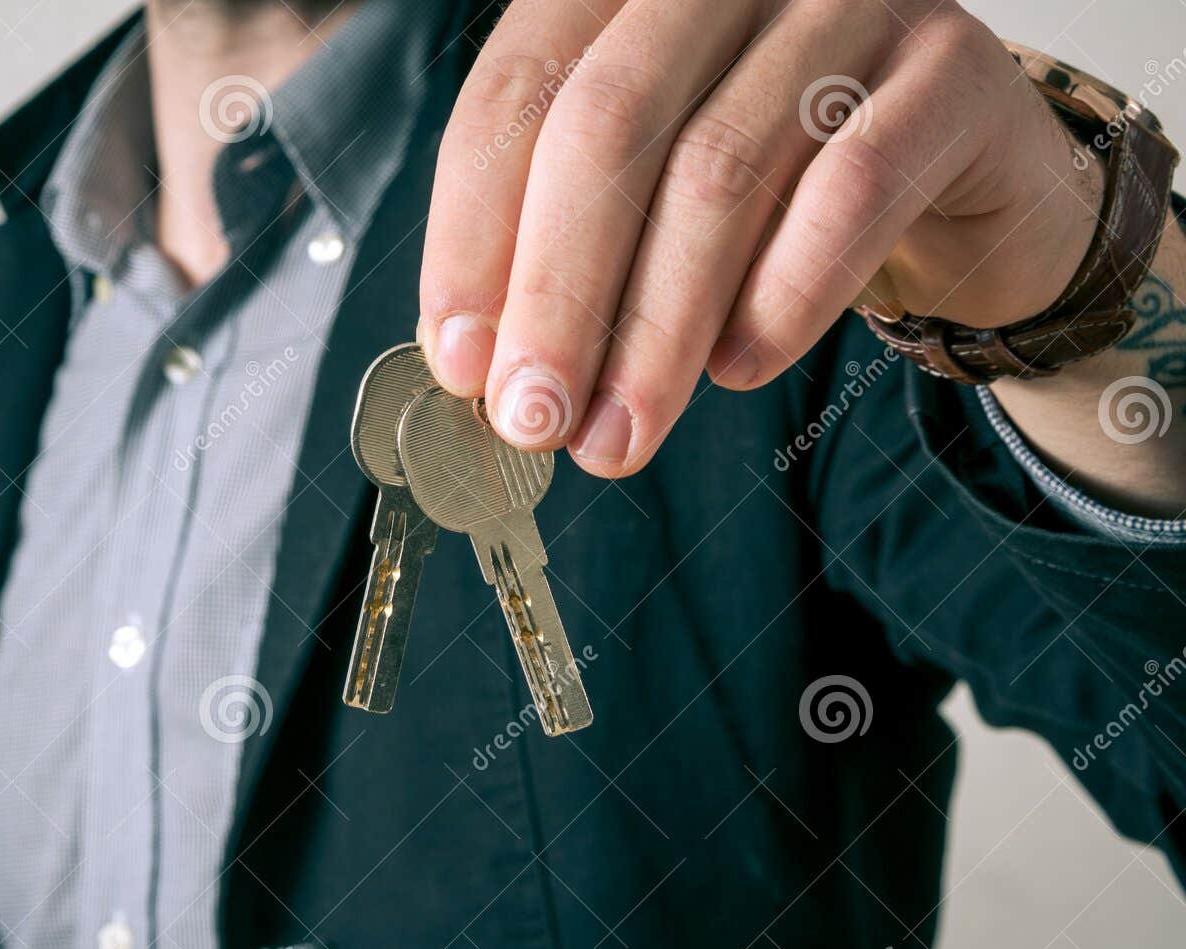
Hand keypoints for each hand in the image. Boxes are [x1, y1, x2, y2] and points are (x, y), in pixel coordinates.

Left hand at [418, 0, 1102, 476]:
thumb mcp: (648, 207)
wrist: (959, 180)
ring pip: (721, 168)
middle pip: (608, 126)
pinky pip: (849, 192)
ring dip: (655, 330)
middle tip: (533, 420)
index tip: (461, 364)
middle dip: (557, 295)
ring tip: (619, 435)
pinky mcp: (951, 70)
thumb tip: (477, 365)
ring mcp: (848, 0)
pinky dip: (781, 299)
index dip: (474, 237)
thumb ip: (560, 256)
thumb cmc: (772, 197)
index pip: (516, 96)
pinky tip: (737, 370)